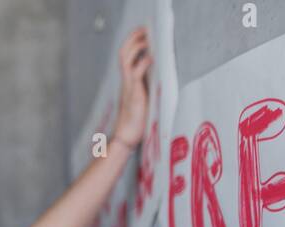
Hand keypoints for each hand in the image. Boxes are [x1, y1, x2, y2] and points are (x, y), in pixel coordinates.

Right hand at [111, 26, 151, 150]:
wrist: (126, 139)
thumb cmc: (136, 124)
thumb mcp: (144, 101)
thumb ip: (148, 88)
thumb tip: (161, 80)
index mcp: (129, 82)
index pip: (127, 56)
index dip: (133, 42)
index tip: (143, 32)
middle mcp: (126, 82)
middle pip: (124, 53)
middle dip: (133, 38)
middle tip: (144, 29)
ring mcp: (128, 87)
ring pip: (126, 59)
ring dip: (136, 46)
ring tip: (146, 37)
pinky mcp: (133, 95)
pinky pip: (135, 73)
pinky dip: (143, 62)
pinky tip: (151, 57)